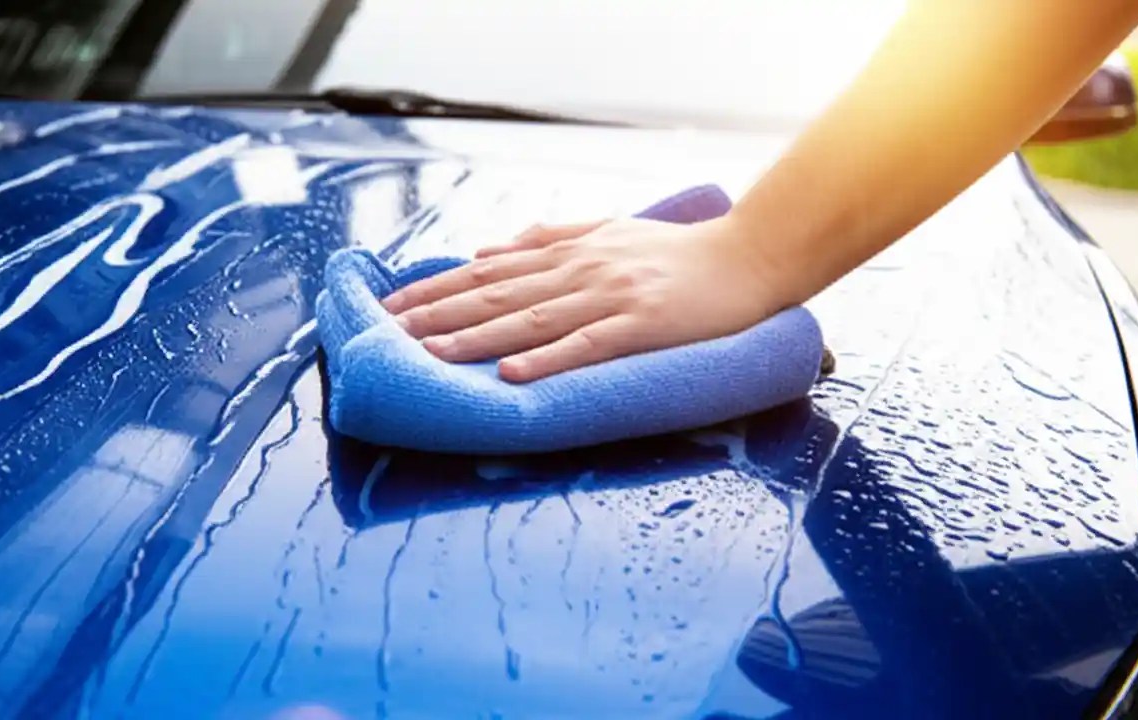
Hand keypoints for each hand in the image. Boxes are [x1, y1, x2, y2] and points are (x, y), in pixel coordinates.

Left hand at [382, 213, 798, 382]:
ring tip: (431, 353)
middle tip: (389, 331)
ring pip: (532, 319)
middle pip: (498, 293)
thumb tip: (486, 251)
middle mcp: (582, 269)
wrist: (748, 256)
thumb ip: (548, 237)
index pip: (488, 270)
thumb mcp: (607, 231)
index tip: (392, 303)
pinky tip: (512, 373)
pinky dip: (548, 359)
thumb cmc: (677, 251)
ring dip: (478, 337)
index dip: (436, 287)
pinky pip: (589, 344)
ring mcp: (612, 296)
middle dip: (439, 313)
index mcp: (571, 250)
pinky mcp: (644, 325)